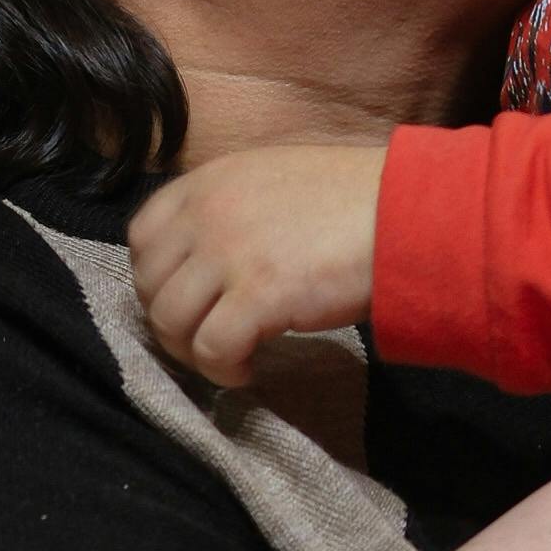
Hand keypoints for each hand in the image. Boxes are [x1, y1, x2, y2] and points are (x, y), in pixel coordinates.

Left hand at [129, 142, 387, 385]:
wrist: (408, 212)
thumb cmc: (355, 200)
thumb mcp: (275, 180)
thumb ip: (232, 207)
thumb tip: (208, 255)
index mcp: (210, 181)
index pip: (142, 235)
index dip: (154, 277)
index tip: (186, 299)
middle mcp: (210, 212)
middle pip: (148, 284)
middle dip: (170, 322)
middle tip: (205, 339)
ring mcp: (230, 253)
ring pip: (169, 320)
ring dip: (192, 351)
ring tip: (228, 358)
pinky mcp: (258, 296)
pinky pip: (211, 349)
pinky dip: (222, 370)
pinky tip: (247, 370)